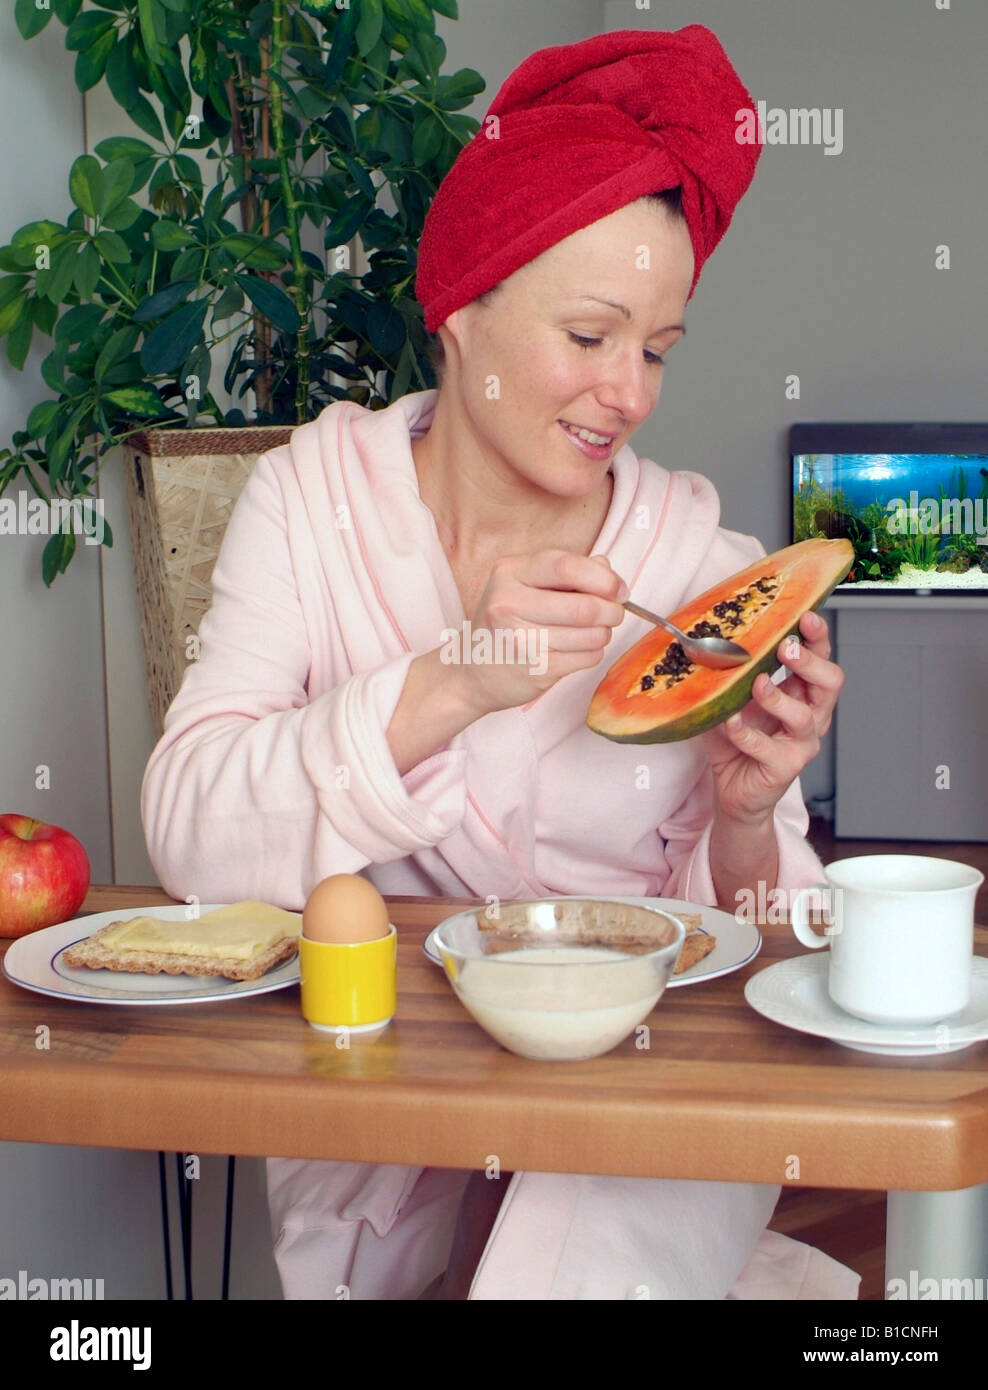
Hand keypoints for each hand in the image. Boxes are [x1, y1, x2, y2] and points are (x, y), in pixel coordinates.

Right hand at [455, 550, 627, 715]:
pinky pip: (586, 657)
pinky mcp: (535, 670)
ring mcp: (520, 640)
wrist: (471, 673)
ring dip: (603, 634)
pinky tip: (578, 650)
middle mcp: (508, 604)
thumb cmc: (505, 624)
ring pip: (591, 635)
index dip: (603, 578)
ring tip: (593, 633)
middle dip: (611, 611)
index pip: (567, 566)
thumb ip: (566, 572)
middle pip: (585, 606)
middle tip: (615, 613)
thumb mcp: (525, 585)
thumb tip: (608, 570)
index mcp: (509, 573)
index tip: (619, 589)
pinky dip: (593, 653)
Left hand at [700, 611, 843, 824]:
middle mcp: (811, 715)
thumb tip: (705, 642)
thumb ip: (727, 675)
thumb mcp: (731, 699)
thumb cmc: (737, 741)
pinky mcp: (784, 768)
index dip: (818, 637)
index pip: (822, 658)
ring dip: (778, 697)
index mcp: (802, 692)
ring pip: (804, 716)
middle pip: (830, 683)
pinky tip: (731, 722)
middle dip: (810, 662)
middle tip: (786, 649)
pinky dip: (747, 733)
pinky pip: (767, 748)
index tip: (804, 616)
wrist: (733, 789)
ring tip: (757, 684)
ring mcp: (801, 743)